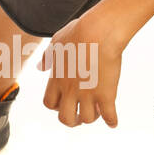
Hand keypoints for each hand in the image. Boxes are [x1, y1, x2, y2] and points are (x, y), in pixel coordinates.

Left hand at [38, 9, 122, 127]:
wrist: (98, 32)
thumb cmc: (79, 32)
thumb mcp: (56, 42)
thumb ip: (47, 57)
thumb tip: (40, 67)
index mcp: (57, 79)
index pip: (49, 104)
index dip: (56, 106)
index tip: (65, 102)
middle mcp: (70, 90)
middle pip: (65, 118)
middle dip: (73, 120)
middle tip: (80, 115)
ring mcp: (88, 94)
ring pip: (87, 119)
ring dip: (93, 117)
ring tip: (98, 111)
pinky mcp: (106, 94)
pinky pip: (109, 116)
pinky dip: (111, 121)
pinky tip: (112, 122)